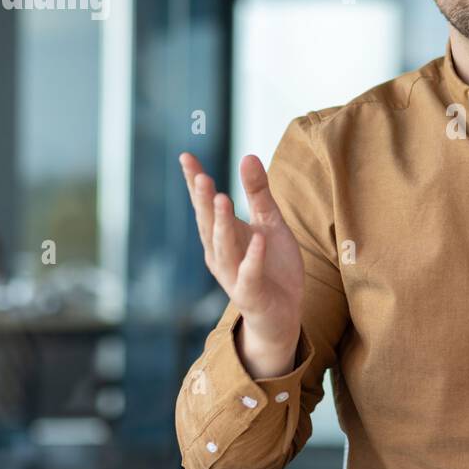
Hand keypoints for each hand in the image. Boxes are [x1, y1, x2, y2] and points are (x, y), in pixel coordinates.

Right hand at [179, 152, 304, 374]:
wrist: (282, 312)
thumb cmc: (272, 264)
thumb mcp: (269, 222)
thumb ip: (258, 192)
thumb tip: (248, 156)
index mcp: (222, 235)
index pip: (205, 205)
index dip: (195, 182)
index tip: (186, 156)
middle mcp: (220, 254)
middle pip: (208, 224)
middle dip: (204, 201)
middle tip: (202, 176)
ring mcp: (233, 275)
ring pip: (224, 248)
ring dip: (222, 225)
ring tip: (224, 199)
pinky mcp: (250, 293)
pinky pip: (250, 273)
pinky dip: (253, 257)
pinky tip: (258, 240)